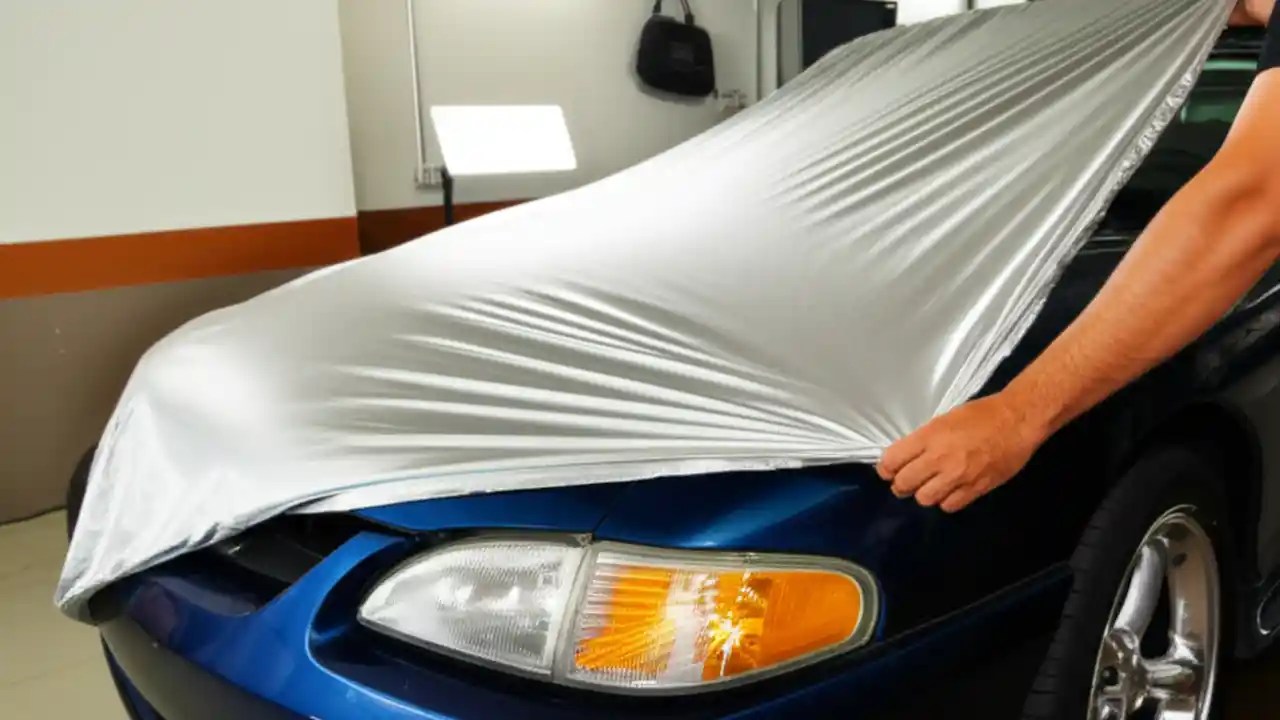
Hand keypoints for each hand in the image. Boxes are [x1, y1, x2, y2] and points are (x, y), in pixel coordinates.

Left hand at [875, 393, 1046, 512]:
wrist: (1017, 420)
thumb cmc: (981, 414)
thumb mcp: (944, 419)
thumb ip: (924, 439)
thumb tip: (907, 457)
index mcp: (929, 436)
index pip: (892, 461)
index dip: (886, 468)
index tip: (889, 470)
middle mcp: (940, 458)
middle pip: (904, 484)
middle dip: (901, 484)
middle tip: (907, 481)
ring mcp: (958, 476)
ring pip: (925, 498)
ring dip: (924, 493)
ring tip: (930, 486)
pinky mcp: (976, 488)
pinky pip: (949, 505)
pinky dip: (946, 501)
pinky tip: (950, 491)